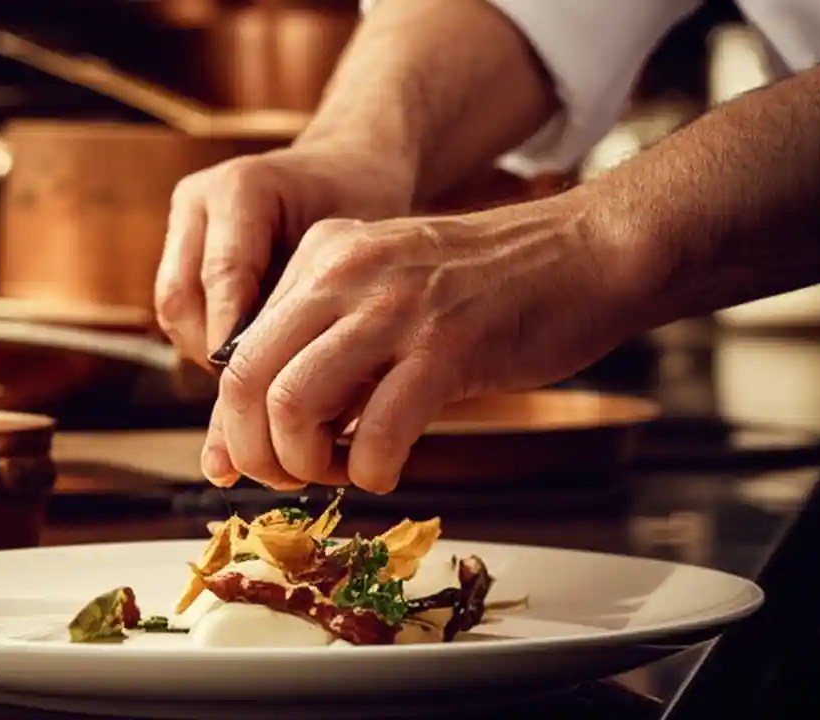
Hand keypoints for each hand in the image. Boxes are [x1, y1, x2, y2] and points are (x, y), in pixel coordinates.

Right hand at [154, 144, 413, 367]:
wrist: (347, 168)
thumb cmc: (362, 207)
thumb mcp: (354, 251)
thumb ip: (318, 300)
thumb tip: (296, 376)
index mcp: (242, 187)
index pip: (223, 277)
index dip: (238, 340)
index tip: (266, 388)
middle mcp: (201, 198)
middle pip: (179, 296)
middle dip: (215, 351)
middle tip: (260, 392)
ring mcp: (183, 219)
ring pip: (172, 308)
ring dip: (206, 350)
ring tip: (258, 378)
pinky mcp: (178, 242)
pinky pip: (179, 306)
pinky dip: (207, 337)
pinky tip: (251, 357)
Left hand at [200, 189, 640, 491]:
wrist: (585, 252)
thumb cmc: (485, 290)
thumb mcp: (384, 300)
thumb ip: (323, 353)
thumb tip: (252, 438)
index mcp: (322, 258)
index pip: (238, 351)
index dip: (233, 423)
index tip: (255, 461)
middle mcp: (344, 273)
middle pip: (246, 378)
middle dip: (254, 450)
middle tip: (288, 477)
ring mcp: (395, 307)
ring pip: (292, 402)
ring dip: (301, 463)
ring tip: (337, 472)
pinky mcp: (447, 346)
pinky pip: (379, 428)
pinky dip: (372, 468)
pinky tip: (387, 471)